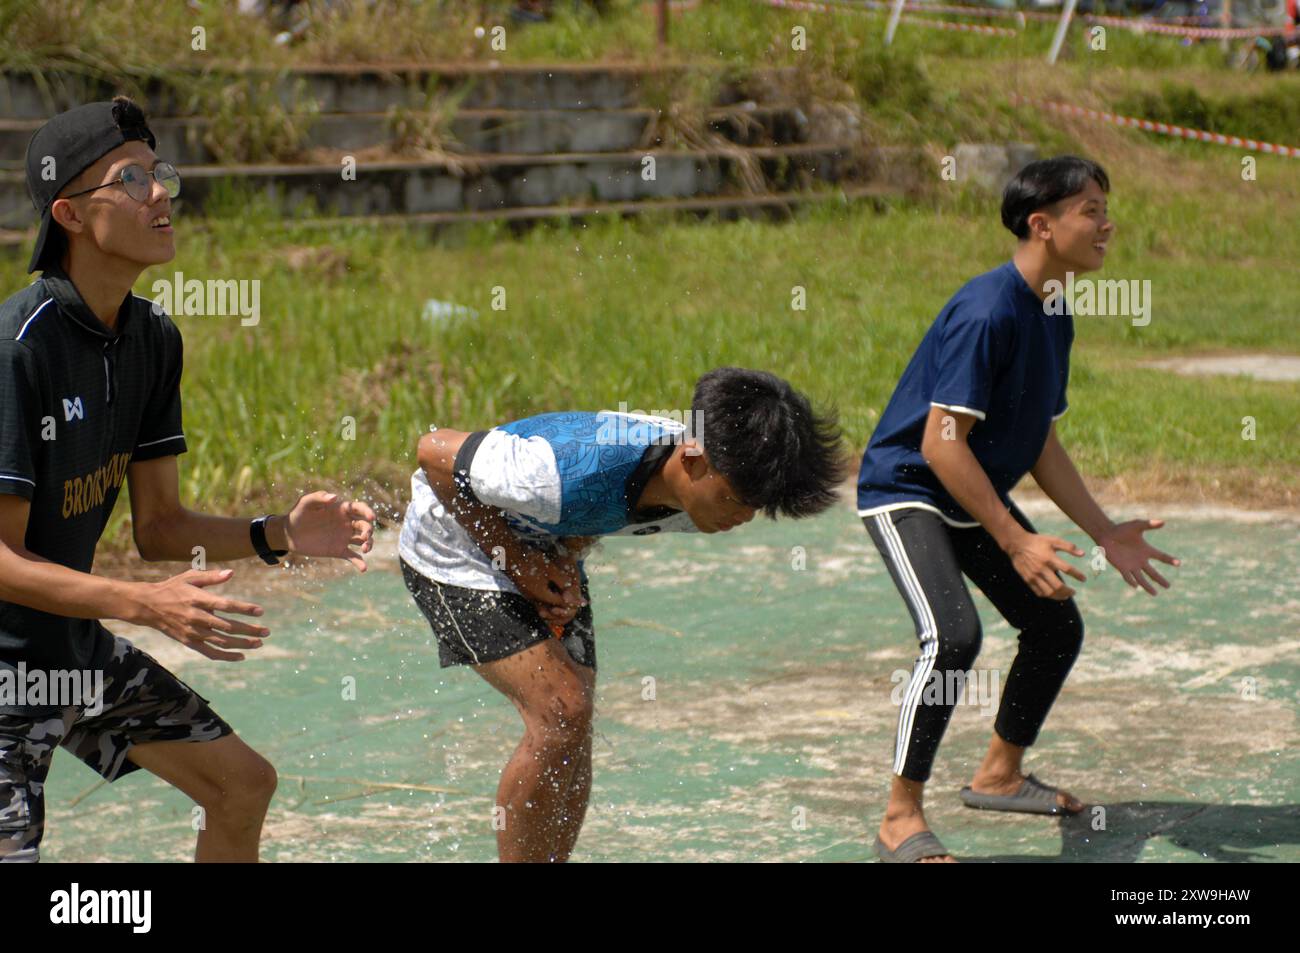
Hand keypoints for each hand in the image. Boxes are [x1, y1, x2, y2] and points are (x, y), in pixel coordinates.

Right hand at [130, 568, 266, 660]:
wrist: (147, 606)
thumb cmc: (172, 588)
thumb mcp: (189, 577)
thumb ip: (211, 576)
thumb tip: (231, 573)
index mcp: (198, 599)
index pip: (225, 605)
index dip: (244, 609)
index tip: (260, 611)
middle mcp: (196, 617)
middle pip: (227, 627)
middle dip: (249, 630)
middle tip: (267, 631)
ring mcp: (192, 632)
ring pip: (221, 642)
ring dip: (242, 644)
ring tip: (259, 643)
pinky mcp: (189, 642)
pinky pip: (209, 652)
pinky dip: (226, 656)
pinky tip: (240, 656)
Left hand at [280, 491, 375, 571]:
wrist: (289, 534)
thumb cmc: (298, 514)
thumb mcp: (305, 503)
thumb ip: (319, 497)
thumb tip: (335, 497)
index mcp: (342, 510)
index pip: (360, 508)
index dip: (368, 512)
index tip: (372, 517)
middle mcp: (346, 523)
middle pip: (365, 526)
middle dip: (369, 531)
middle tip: (365, 537)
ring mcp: (344, 537)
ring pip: (363, 540)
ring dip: (369, 544)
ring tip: (365, 550)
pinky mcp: (338, 550)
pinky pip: (353, 556)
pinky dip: (360, 562)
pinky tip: (363, 568)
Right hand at [507, 544, 585, 626]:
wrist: (510, 556)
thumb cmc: (532, 562)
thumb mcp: (551, 570)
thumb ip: (563, 583)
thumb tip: (574, 594)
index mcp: (542, 596)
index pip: (561, 604)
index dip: (572, 601)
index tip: (580, 598)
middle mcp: (534, 600)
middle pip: (552, 609)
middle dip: (563, 606)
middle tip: (573, 599)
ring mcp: (528, 596)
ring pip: (544, 606)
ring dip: (555, 603)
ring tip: (564, 595)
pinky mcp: (524, 591)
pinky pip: (538, 600)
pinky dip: (547, 599)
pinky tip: (551, 589)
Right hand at [1006, 531, 1087, 599]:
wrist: (1017, 544)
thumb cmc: (1037, 541)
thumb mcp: (1053, 540)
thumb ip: (1068, 547)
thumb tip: (1083, 554)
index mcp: (1050, 558)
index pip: (1067, 569)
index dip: (1077, 575)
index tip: (1084, 579)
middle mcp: (1042, 568)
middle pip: (1058, 586)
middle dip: (1068, 591)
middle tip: (1073, 592)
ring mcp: (1034, 575)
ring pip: (1049, 592)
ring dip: (1059, 596)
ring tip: (1065, 595)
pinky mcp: (1028, 579)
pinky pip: (1039, 592)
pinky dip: (1048, 595)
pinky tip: (1053, 594)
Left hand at [1096, 519, 1179, 595]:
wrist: (1106, 534)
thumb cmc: (1122, 529)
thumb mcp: (1137, 525)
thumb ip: (1149, 525)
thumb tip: (1163, 522)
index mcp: (1146, 550)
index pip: (1161, 556)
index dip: (1169, 560)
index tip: (1179, 563)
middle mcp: (1140, 560)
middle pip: (1152, 572)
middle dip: (1160, 579)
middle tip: (1168, 586)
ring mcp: (1131, 565)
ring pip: (1141, 578)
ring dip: (1147, 586)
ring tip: (1155, 594)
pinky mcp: (1121, 567)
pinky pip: (1127, 576)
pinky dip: (1131, 581)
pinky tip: (1136, 586)